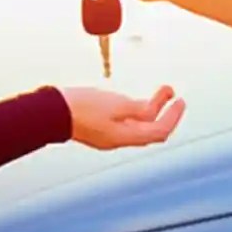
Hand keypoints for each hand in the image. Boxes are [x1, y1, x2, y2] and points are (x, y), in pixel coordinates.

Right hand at [59, 85, 185, 149]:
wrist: (50, 111)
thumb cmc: (80, 106)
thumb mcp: (115, 104)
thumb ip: (137, 108)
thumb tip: (152, 111)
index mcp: (123, 137)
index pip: (158, 131)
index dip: (173, 117)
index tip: (180, 101)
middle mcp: (118, 140)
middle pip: (150, 129)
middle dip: (165, 112)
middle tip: (173, 94)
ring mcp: (108, 135)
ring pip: (138, 125)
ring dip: (152, 108)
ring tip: (162, 91)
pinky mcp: (100, 128)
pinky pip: (126, 122)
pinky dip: (137, 110)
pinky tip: (137, 99)